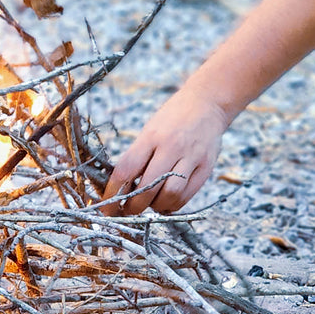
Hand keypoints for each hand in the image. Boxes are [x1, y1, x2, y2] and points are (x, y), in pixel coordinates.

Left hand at [101, 87, 229, 215]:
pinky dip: (172, 204)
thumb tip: (120, 188)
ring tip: (149, 204)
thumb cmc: (171, 119)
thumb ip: (137, 157)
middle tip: (127, 210)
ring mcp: (191, 158)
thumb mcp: (149, 131)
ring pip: (169, 195)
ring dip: (155, 207)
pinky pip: (186, 196)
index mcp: (151, 136)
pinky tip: (165, 201)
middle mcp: (171, 147)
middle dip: (133, 206)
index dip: (113, 192)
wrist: (207, 103)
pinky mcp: (206, 168)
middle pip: (148, 188)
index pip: (126, 170)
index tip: (107, 206)